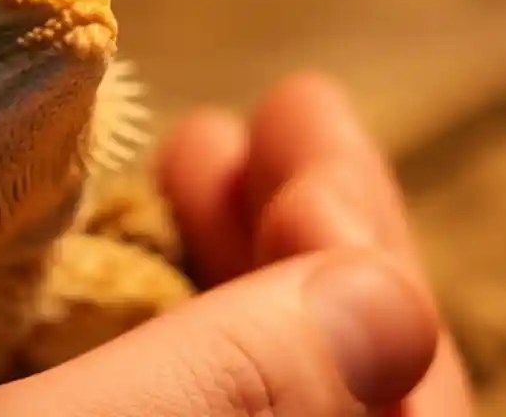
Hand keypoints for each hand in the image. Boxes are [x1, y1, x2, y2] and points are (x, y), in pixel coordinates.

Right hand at [0, 74, 474, 415]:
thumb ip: (232, 400)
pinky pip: (139, 402)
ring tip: (185, 150)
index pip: (401, 412)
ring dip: (218, 261)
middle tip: (250, 118)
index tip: (300, 117)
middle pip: (314, 391)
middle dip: (291, 238)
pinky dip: (135, 314)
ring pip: (227, 390)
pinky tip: (104, 235)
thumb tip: (386, 302)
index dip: (369, 255)